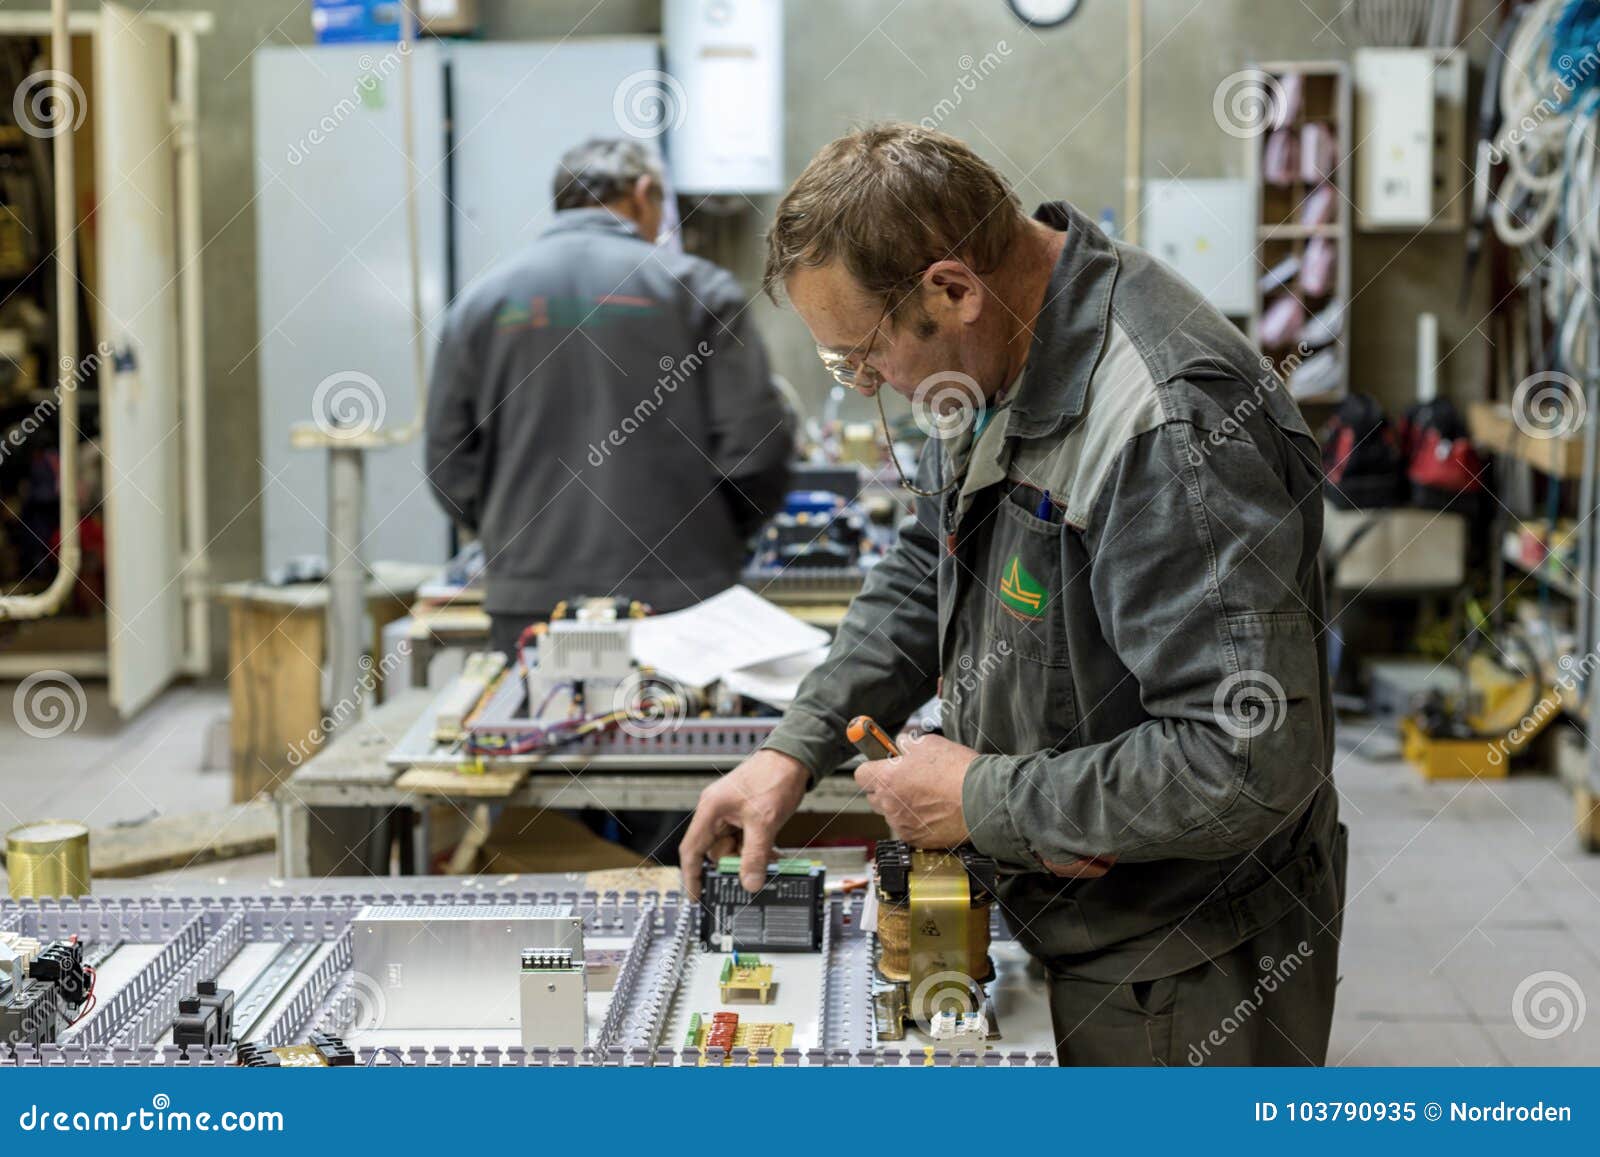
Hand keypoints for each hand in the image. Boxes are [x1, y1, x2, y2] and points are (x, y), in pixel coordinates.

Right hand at [679, 748, 810, 897]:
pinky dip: (756, 849)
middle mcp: (715, 812)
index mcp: (710, 810)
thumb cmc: (773, 777)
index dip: (691, 876)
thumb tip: (749, 882)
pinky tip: (772, 853)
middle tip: (753, 874)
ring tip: (770, 859)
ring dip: (750, 857)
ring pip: (732, 848)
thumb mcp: (764, 822)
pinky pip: (744, 841)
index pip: (691, 850)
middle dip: (735, 864)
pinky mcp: (743, 816)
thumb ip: (755, 855)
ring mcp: (729, 814)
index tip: (696, 897)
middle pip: (715, 852)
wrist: (793, 758)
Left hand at [854, 731, 975, 847]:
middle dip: (886, 787)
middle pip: (874, 796)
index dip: (872, 768)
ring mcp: (902, 824)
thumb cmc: (958, 772)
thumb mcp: (928, 743)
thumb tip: (900, 745)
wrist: (982, 801)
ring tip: (926, 796)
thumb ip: (907, 745)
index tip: (880, 765)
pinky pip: (907, 828)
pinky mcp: (915, 839)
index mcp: (887, 779)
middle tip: (906, 779)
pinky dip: (915, 821)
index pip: (861, 774)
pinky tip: (933, 811)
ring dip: (901, 805)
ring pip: (891, 813)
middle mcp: (890, 805)